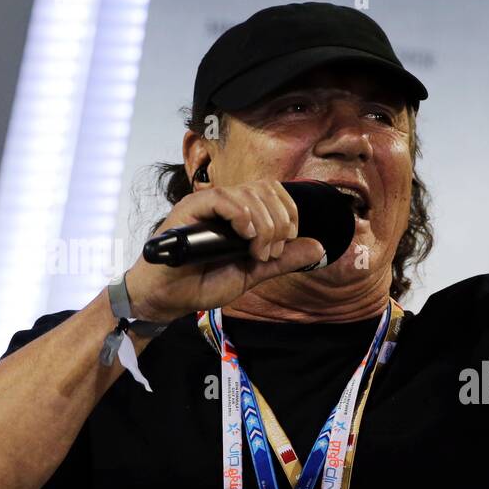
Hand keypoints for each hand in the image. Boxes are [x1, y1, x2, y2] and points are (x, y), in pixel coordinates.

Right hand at [124, 180, 326, 321]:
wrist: (170, 298)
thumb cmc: (204, 283)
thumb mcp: (253, 272)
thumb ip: (283, 259)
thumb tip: (318, 247)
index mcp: (241, 212)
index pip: (274, 191)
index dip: (290, 211)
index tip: (288, 241)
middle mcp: (225, 203)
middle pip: (266, 189)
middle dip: (279, 222)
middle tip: (269, 253)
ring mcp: (207, 204)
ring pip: (247, 193)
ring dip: (263, 224)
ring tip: (256, 253)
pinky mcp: (189, 210)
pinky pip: (221, 198)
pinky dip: (240, 214)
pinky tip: (245, 235)